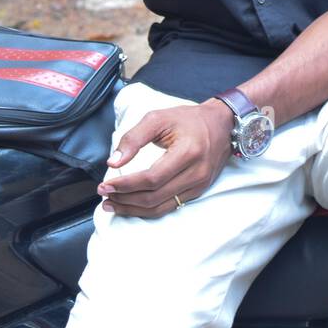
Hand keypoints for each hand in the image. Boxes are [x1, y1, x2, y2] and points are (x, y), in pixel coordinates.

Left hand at [96, 101, 233, 218]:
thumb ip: (134, 138)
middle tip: (104, 195)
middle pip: (153, 197)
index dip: (125, 185)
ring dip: (133, 209)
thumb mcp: (159, 118)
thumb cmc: (188, 119)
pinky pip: (169, 207)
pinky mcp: (198, 191)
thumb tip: (113, 163)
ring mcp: (199, 185)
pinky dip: (147, 209)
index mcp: (188, 152)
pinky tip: (132, 205)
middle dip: (124, 199)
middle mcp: (196, 173)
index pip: (151, 178)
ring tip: (112, 204)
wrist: (222, 124)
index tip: (105, 184)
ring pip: (160, 208)